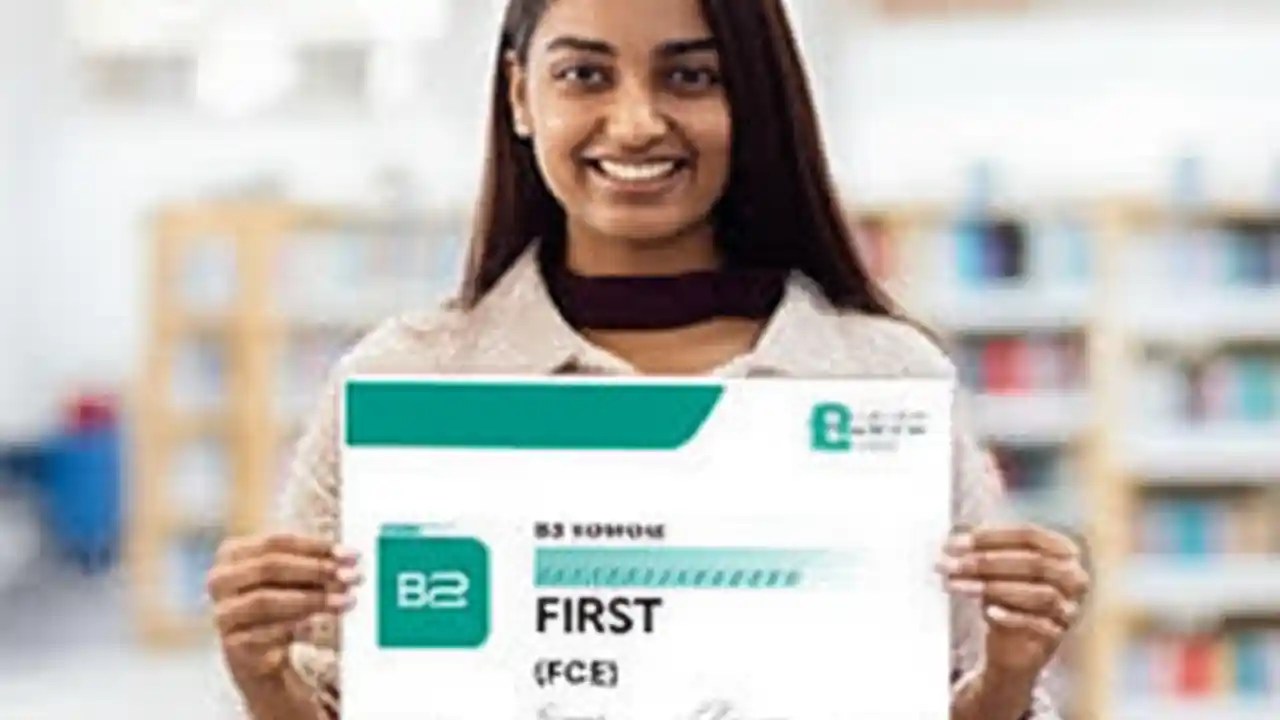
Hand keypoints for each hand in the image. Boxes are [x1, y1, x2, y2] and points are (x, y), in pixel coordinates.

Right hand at [207, 533, 361, 682]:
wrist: (258, 656)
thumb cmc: (279, 604)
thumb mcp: (293, 579)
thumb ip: (316, 565)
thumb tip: (349, 561)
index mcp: (232, 554)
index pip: (276, 542)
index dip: (316, 547)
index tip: (352, 555)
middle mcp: (220, 581)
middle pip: (270, 567)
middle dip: (315, 570)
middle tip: (351, 577)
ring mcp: (223, 614)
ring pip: (267, 601)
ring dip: (312, 600)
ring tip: (346, 601)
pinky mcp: (232, 647)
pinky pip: (267, 634)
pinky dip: (296, 628)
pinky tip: (319, 626)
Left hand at [937, 524, 1089, 680]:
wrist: (1013, 649)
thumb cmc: (1005, 598)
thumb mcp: (994, 571)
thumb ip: (980, 552)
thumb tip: (954, 540)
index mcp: (1062, 551)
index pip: (1031, 536)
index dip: (992, 536)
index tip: (955, 541)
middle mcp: (1074, 577)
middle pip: (1034, 563)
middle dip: (986, 561)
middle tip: (948, 564)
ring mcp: (1069, 607)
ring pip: (1039, 593)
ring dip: (993, 587)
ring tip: (955, 585)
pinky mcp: (1058, 635)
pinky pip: (1039, 624)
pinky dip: (1012, 616)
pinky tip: (987, 611)